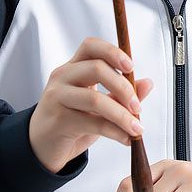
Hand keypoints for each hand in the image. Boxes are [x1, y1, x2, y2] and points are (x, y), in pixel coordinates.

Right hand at [27, 37, 153, 173]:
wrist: (42, 146)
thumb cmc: (72, 120)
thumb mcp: (99, 105)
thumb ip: (121, 93)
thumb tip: (148, 83)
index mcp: (73, 67)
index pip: (91, 46)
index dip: (113, 52)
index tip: (131, 67)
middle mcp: (63, 77)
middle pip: (96, 68)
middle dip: (123, 87)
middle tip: (137, 106)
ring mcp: (58, 98)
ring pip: (95, 99)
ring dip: (122, 115)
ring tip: (136, 127)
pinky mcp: (59, 120)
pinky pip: (93, 123)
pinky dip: (115, 131)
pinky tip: (126, 138)